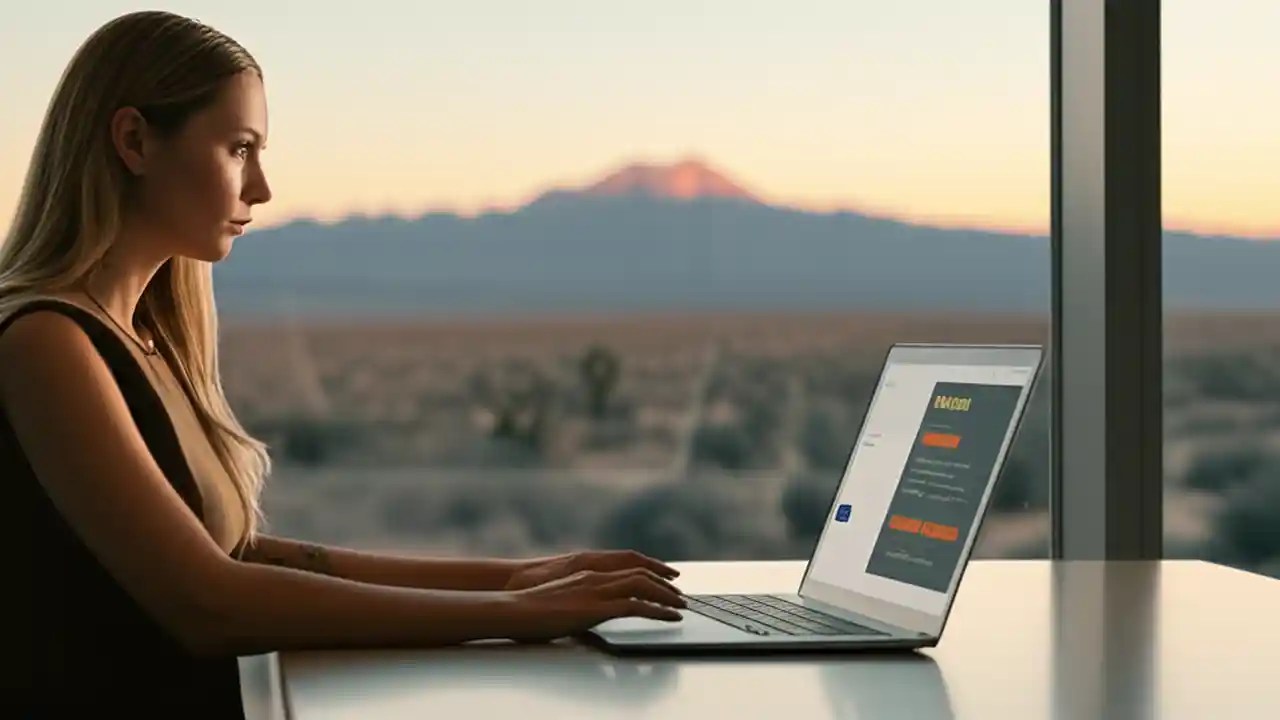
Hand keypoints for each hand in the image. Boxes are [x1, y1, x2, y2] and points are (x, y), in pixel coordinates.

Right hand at [505, 567, 687, 643]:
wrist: (512, 605)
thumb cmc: (527, 604)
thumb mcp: (557, 595)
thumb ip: (575, 598)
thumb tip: (582, 609)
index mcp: (585, 568)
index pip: (625, 561)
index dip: (648, 566)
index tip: (664, 574)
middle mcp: (595, 574)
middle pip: (639, 570)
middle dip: (662, 580)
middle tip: (679, 592)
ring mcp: (596, 589)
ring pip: (642, 585)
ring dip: (665, 594)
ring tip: (680, 605)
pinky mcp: (596, 608)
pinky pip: (635, 606)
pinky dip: (657, 611)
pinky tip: (669, 617)